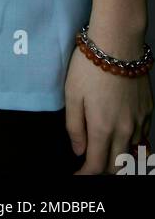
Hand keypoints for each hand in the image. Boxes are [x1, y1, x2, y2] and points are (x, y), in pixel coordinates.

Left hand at [64, 46, 152, 173]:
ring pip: (132, 153)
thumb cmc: (90, 66)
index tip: (76, 175)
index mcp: (103, 128)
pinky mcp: (148, 110)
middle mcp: (125, 130)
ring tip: (106, 157)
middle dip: (103, 172)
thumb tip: (78, 151)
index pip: (96, 166)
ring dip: (119, 160)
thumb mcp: (72, 94)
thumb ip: (74, 127)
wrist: (118, 42)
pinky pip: (142, 137)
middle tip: (90, 168)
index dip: (85, 175)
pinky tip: (123, 140)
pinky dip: (132, 145)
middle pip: (117, 166)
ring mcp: (140, 121)